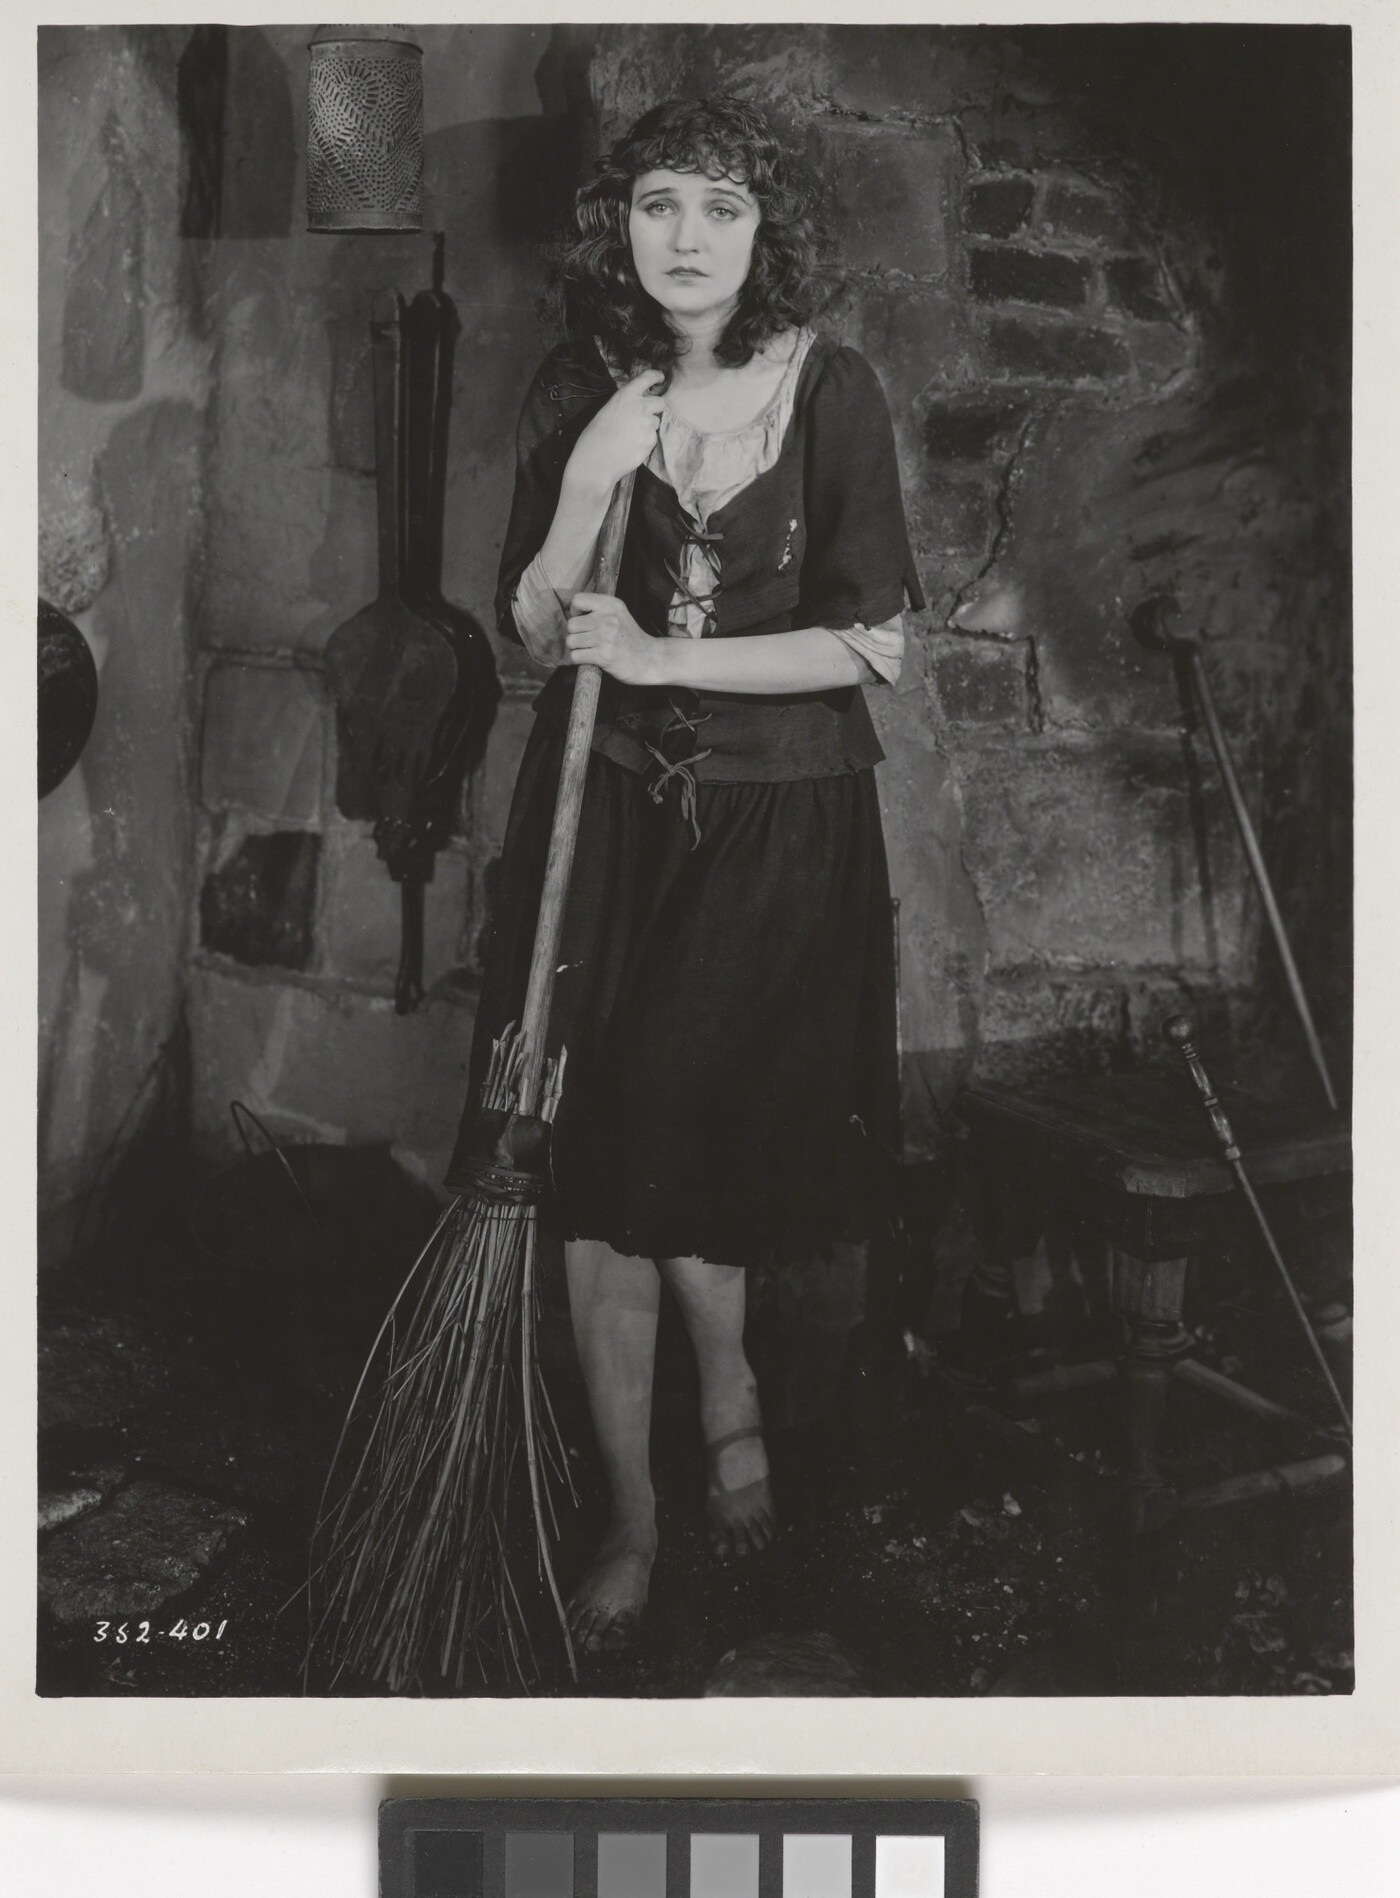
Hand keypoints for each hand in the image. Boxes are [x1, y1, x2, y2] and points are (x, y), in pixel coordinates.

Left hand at [565, 593, 663, 685]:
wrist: (649, 659)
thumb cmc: (629, 638)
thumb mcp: (618, 614)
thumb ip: (598, 609)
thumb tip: (569, 610)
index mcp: (612, 605)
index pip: (578, 600)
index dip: (575, 612)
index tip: (583, 621)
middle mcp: (608, 618)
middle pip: (571, 624)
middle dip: (575, 634)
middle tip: (588, 640)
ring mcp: (606, 637)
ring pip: (571, 641)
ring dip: (576, 648)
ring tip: (590, 649)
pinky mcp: (603, 655)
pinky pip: (575, 656)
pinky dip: (579, 659)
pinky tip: (591, 659)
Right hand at [566, 369, 665, 494]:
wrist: (596, 460)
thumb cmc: (596, 436)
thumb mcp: (608, 410)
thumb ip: (626, 405)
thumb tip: (637, 406)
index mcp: (626, 395)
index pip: (647, 378)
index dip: (656, 377)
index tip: (660, 378)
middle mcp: (640, 406)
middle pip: (660, 402)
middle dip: (656, 408)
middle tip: (645, 416)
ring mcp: (647, 424)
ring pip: (656, 422)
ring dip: (648, 427)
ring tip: (631, 436)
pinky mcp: (651, 440)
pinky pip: (652, 438)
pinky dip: (645, 442)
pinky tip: (632, 446)